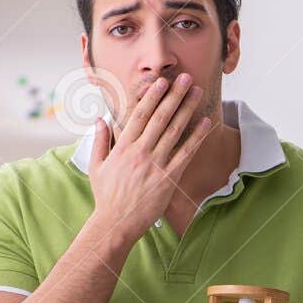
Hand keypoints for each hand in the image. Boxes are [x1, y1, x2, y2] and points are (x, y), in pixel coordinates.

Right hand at [87, 74, 212, 239]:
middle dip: (174, 96)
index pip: (140, 115)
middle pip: (160, 117)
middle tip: (186, 78)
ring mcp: (155, 165)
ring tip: (197, 92)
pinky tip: (205, 122)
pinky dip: (196, 137)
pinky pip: (185, 153)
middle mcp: (140, 152)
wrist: (116, 223)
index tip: (162, 82)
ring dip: (187, 109)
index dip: (153, 96)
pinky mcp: (168, 179)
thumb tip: (99, 119)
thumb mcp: (96, 166)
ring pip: (174, 131)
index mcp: (123, 147)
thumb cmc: (106, 196)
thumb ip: (99, 140)